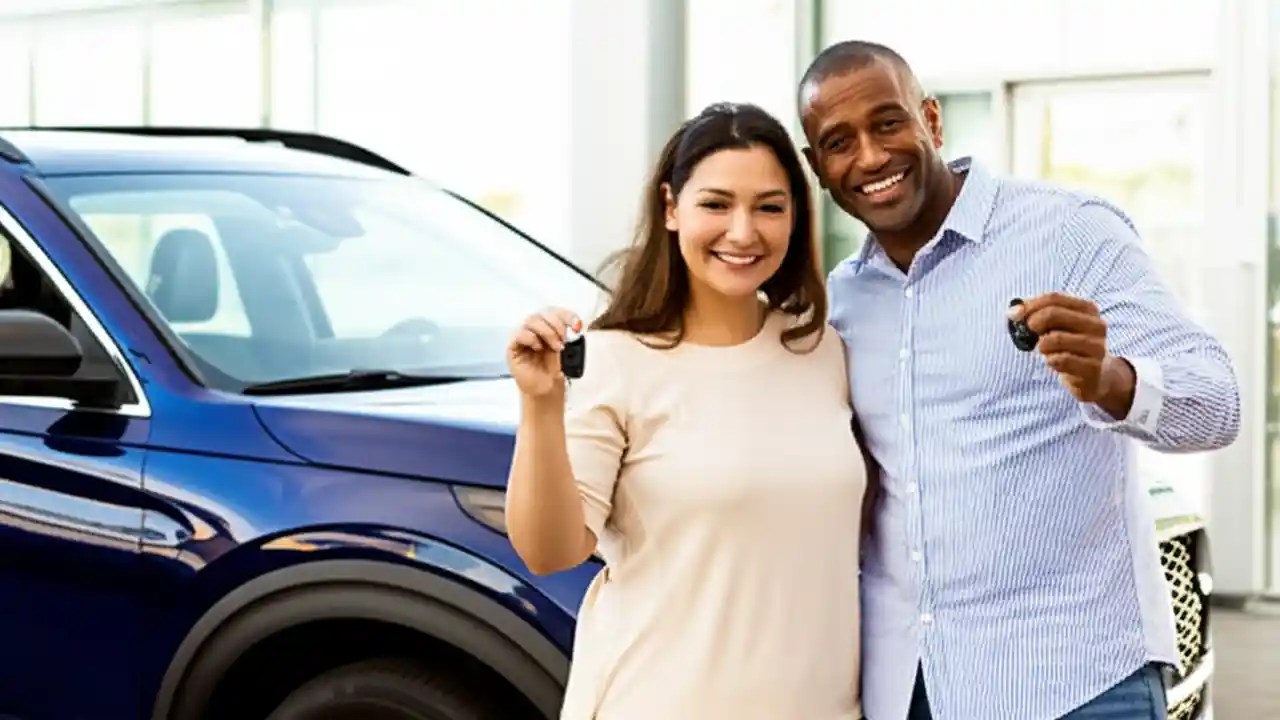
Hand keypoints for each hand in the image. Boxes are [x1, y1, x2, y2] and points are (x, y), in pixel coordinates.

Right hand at [507, 307, 581, 398]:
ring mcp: (522, 334)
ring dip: (547, 332)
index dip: (568, 315)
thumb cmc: (552, 368)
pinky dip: (530, 338)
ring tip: (556, 347)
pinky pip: (518, 334)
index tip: (577, 326)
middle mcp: (535, 327)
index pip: (556, 311)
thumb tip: (575, 327)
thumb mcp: (565, 350)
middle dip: (557, 325)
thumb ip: (568, 336)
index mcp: (548, 325)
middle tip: (564, 340)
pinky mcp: (513, 346)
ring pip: (531, 320)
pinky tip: (538, 347)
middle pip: (543, 313)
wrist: (544, 387)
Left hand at [1011, 292, 1127, 405]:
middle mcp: (1096, 325)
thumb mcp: (1056, 326)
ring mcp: (1097, 347)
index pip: (1054, 299)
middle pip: (1054, 314)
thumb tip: (1012, 312)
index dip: (1030, 306)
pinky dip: (1050, 361)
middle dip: (1033, 323)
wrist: (1095, 375)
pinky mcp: (1093, 368)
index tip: (1015, 317)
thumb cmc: (1069, 345)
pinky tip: (1053, 362)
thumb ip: (1035, 314)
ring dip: (1042, 345)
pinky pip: (1062, 360)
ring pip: (1056, 338)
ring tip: (1045, 350)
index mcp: (1088, 309)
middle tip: (1030, 334)